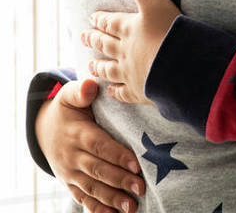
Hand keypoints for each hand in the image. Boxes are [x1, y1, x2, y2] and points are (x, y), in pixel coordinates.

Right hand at [35, 77, 144, 212]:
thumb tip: (90, 85)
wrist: (44, 129)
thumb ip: (80, 91)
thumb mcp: (69, 96)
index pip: (100, 146)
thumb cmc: (68, 109)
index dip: (117, 155)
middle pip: (98, 170)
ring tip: (131, 206)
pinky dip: (96, 208)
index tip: (136, 164)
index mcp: (78, 134)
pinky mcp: (70, 182)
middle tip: (141, 187)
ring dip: (111, 198)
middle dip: (119, 180)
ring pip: (92, 187)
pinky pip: (82, 197)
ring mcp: (70, 172)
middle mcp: (73, 156)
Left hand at [82, 0, 180, 104]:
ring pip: (109, 69)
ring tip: (90, 64)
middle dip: (94, 39)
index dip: (101, 19)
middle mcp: (125, 51)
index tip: (91, 18)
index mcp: (129, 29)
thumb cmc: (171, 33)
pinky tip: (110, 91)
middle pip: (105, 44)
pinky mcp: (139, 91)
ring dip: (98, 66)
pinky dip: (114, 92)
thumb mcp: (156, 1)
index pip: (110, 22)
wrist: (181, 68)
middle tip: (82, 37)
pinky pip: (122, 92)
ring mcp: (130, 73)